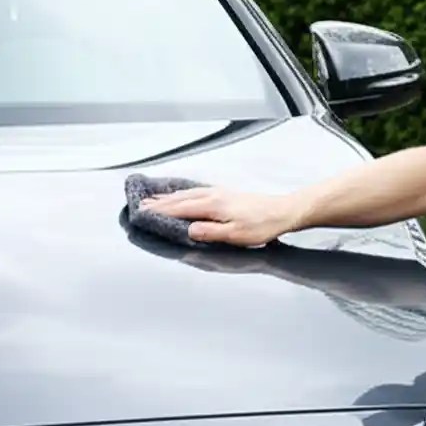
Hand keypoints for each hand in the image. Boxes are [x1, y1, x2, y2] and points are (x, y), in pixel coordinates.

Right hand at [140, 186, 299, 246]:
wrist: (284, 211)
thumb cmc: (262, 225)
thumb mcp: (236, 235)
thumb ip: (210, 232)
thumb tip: (188, 230)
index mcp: (213, 205)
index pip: (180, 208)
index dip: (161, 210)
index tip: (143, 211)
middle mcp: (214, 195)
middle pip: (181, 198)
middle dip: (160, 201)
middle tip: (142, 203)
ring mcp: (220, 193)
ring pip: (188, 193)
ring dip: (170, 196)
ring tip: (156, 197)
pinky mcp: (227, 194)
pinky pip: (197, 191)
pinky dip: (184, 192)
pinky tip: (184, 194)